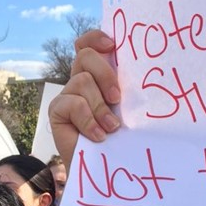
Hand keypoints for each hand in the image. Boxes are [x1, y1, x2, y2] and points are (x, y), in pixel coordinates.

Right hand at [47, 29, 121, 169]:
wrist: (107, 167)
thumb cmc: (124, 137)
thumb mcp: (129, 108)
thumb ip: (130, 88)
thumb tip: (149, 70)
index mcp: (98, 74)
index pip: (88, 44)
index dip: (95, 38)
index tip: (112, 46)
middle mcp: (81, 80)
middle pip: (84, 56)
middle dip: (105, 74)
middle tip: (118, 98)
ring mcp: (67, 95)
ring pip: (81, 81)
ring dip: (100, 106)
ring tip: (112, 127)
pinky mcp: (57, 111)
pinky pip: (72, 103)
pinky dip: (89, 120)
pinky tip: (99, 136)